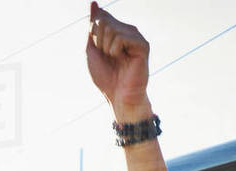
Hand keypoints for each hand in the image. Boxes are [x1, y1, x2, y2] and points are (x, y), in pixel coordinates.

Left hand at [86, 2, 150, 118]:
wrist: (117, 96)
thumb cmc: (106, 76)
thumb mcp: (92, 49)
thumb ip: (93, 26)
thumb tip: (94, 3)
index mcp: (116, 31)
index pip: (100, 17)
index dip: (94, 34)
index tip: (99, 49)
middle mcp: (127, 30)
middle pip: (103, 21)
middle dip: (98, 41)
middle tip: (107, 56)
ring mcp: (136, 36)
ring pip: (111, 28)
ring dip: (106, 47)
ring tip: (115, 59)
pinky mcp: (143, 44)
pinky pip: (121, 37)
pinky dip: (115, 50)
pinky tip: (122, 59)